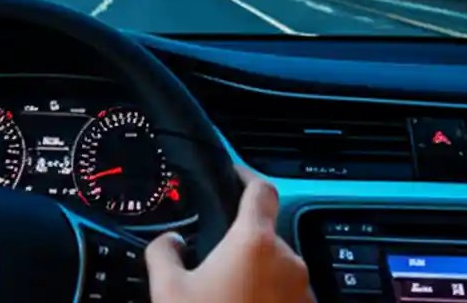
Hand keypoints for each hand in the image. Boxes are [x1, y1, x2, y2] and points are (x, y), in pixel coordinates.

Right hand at [146, 166, 314, 302]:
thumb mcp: (168, 290)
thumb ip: (163, 252)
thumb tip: (169, 241)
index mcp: (254, 241)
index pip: (260, 189)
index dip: (247, 176)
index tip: (236, 175)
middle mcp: (288, 260)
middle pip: (264, 235)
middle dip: (240, 246)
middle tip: (211, 266)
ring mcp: (303, 291)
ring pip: (275, 270)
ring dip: (254, 277)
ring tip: (224, 299)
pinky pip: (284, 297)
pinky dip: (265, 300)